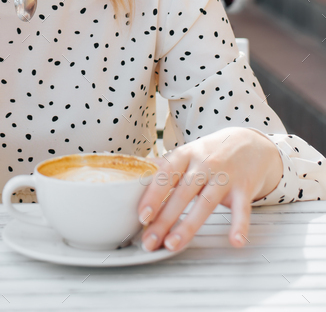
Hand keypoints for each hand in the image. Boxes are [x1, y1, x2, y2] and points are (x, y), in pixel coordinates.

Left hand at [138, 127, 283, 252]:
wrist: (250, 142)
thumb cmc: (212, 152)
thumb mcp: (188, 153)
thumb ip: (166, 167)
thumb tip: (138, 174)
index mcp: (186, 155)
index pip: (166, 174)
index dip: (153, 195)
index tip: (142, 216)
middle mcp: (204, 164)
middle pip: (182, 194)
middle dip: (164, 219)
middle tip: (150, 241)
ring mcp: (225, 176)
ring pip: (205, 203)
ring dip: (189, 226)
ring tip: (173, 245)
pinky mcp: (244, 187)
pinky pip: (242, 208)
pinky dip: (240, 225)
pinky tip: (235, 241)